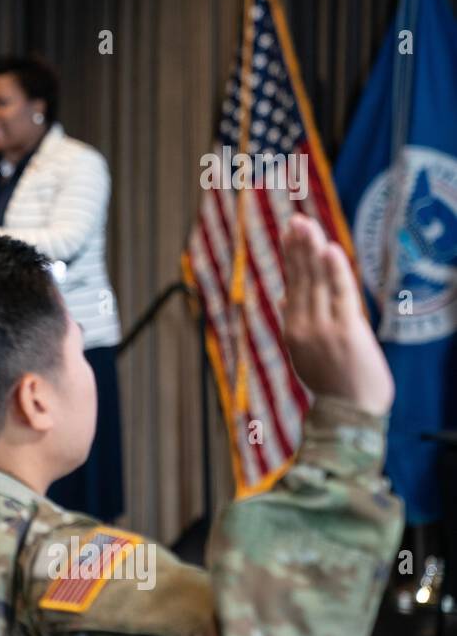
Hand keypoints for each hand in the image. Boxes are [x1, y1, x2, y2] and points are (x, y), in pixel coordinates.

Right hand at [281, 214, 393, 415]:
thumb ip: (298, 324)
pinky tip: (329, 250)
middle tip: (296, 219)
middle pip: (301, 278)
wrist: (350, 416)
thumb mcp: (307, 355)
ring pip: (317, 281)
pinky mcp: (346, 331)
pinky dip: (335, 271)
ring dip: (311, 250)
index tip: (290, 233)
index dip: (292, 258)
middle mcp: (303, 326)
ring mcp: (323, 328)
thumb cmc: (334, 387)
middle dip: (298, 247)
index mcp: (293, 330)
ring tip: (306, 225)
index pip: (293, 285)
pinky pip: (340, 294)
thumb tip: (285, 299)